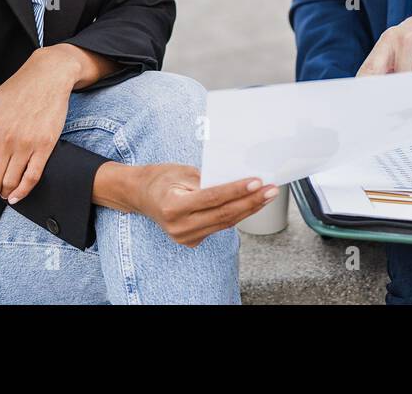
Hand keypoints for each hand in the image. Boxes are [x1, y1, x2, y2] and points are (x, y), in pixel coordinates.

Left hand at [0, 44, 87, 209]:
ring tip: (4, 193)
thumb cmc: (15, 90)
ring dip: (5, 193)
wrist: (47, 77)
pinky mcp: (45, 145)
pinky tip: (17, 196)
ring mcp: (25, 143)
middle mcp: (4, 139)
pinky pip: (32, 176)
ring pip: (10, 182)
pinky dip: (23, 191)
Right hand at [94, 162, 278, 247]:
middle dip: (251, 201)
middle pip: (223, 214)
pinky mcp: (191, 241)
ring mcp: (185, 238)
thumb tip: (238, 179)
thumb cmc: (161, 179)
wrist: (140, 196)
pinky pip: (219, 226)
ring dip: (248, 209)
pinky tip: (250, 204)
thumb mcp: (182, 172)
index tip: (256, 182)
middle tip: (271, 190)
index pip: (212, 198)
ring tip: (267, 196)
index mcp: (172, 207)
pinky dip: (236, 215)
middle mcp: (179, 227)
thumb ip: (208, 178)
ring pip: (225, 223)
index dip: (236, 190)